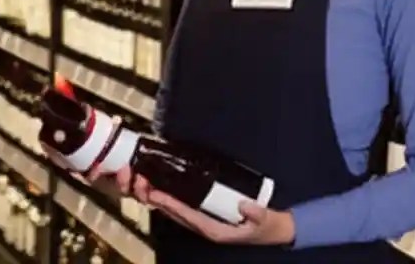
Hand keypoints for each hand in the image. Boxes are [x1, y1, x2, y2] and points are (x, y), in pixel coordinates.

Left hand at [147, 189, 294, 245]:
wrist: (272, 231)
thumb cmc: (266, 226)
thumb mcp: (264, 220)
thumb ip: (256, 213)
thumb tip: (245, 204)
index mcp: (215, 230)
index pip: (188, 216)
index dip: (171, 206)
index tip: (156, 195)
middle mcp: (204, 228)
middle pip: (175, 215)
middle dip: (157, 200)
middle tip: (142, 183)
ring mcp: (202, 222)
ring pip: (175, 212)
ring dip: (159, 199)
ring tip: (145, 183)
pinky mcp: (204, 216)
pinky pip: (182, 208)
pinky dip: (169, 199)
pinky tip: (162, 187)